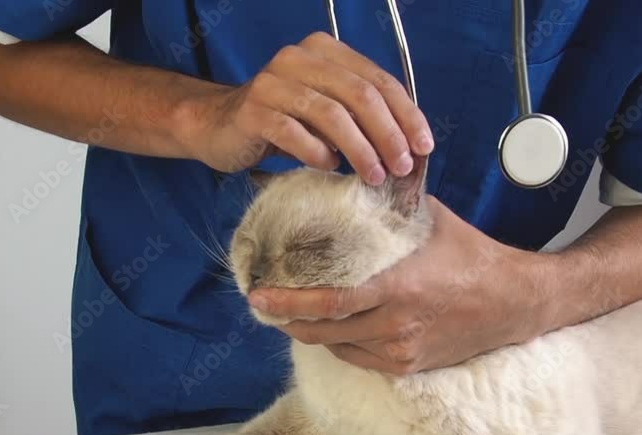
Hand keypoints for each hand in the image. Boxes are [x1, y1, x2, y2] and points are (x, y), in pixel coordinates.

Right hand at [181, 32, 433, 184]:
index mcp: (325, 51)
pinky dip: (317, 153)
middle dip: (388, 134)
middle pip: (359, 95)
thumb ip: (361, 117)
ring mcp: (273, 81)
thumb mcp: (326, 114)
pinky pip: (293, 132)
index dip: (407, 114)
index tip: (424, 147)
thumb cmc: (281, 124)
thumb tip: (410, 147)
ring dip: (359, 149)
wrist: (217, 127)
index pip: (378, 80)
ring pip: (331, 114)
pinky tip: (328, 168)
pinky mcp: (252, 109)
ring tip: (373, 176)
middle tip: (401, 168)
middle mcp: (299, 57)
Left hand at [247, 198, 555, 374]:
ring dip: (309, 333)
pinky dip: (338, 343)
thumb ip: (387, 205)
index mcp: (398, 288)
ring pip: (337, 347)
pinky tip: (330, 326)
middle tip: (264, 305)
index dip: (288, 304)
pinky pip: (358, 358)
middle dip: (287, 321)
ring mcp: (401, 351)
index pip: (329, 303)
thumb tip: (347, 180)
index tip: (258, 297)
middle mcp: (396, 326)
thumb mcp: (428, 221)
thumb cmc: (470, 255)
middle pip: (322, 332)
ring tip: (290, 314)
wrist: (513, 301)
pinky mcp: (408, 366)